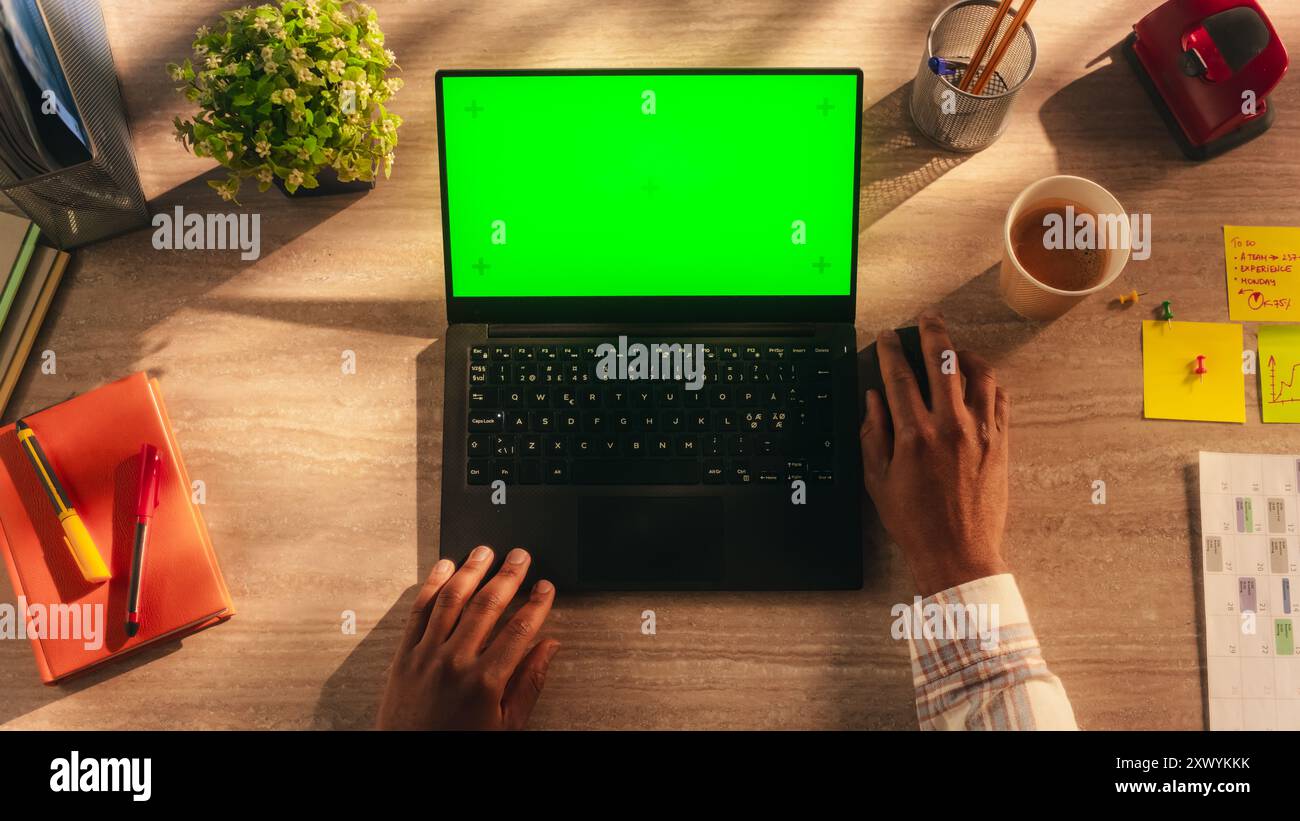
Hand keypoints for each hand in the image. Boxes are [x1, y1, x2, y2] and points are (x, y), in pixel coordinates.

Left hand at [376, 546, 559, 729]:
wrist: (410, 761)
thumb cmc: (462, 744)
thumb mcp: (506, 725)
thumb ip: (529, 683)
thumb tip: (548, 647)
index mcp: (486, 682)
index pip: (519, 629)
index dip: (537, 603)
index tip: (546, 586)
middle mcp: (456, 663)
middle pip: (487, 606)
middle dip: (508, 576)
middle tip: (520, 556)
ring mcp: (426, 656)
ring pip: (451, 600)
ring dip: (471, 571)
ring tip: (485, 551)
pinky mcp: (404, 656)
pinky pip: (419, 612)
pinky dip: (432, 586)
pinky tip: (444, 568)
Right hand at [859, 313, 1009, 596]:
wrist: (958, 552)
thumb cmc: (914, 522)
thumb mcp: (877, 480)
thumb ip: (872, 434)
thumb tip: (872, 399)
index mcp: (914, 435)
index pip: (899, 377)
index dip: (890, 351)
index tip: (886, 336)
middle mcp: (950, 426)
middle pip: (941, 362)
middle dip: (932, 333)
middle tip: (927, 317)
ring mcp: (980, 432)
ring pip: (978, 374)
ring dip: (964, 354)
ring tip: (955, 348)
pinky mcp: (1001, 443)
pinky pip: (1000, 399)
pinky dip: (989, 382)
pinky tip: (978, 379)